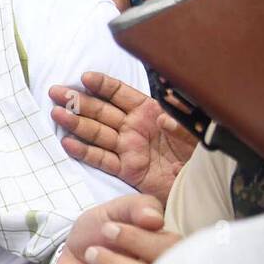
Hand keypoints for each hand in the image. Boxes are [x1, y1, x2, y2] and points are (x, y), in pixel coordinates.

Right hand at [49, 71, 195, 204]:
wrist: (206, 184)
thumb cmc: (202, 152)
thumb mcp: (196, 129)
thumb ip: (179, 121)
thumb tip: (161, 118)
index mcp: (150, 111)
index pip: (121, 93)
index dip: (102, 85)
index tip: (84, 78)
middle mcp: (135, 127)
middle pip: (101, 111)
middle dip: (78, 101)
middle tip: (56, 93)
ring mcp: (129, 148)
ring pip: (97, 132)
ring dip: (75, 123)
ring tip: (57, 114)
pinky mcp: (128, 170)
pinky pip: (102, 159)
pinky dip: (85, 152)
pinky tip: (68, 142)